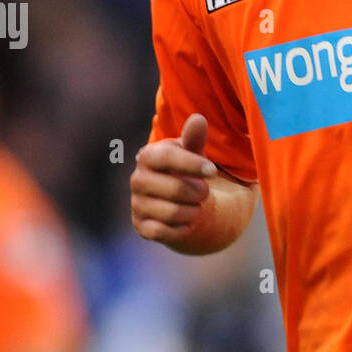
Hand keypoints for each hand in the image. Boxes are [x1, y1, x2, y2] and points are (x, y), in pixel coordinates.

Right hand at [131, 113, 216, 243]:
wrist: (179, 200)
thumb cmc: (186, 170)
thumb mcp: (193, 153)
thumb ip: (194, 139)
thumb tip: (198, 119)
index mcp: (148, 157)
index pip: (166, 158)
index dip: (191, 164)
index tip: (213, 171)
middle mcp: (137, 180)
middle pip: (174, 189)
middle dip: (198, 192)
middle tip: (205, 192)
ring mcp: (137, 204)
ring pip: (172, 213)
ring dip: (194, 212)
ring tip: (198, 206)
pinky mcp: (141, 226)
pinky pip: (163, 233)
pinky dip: (182, 228)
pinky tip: (188, 222)